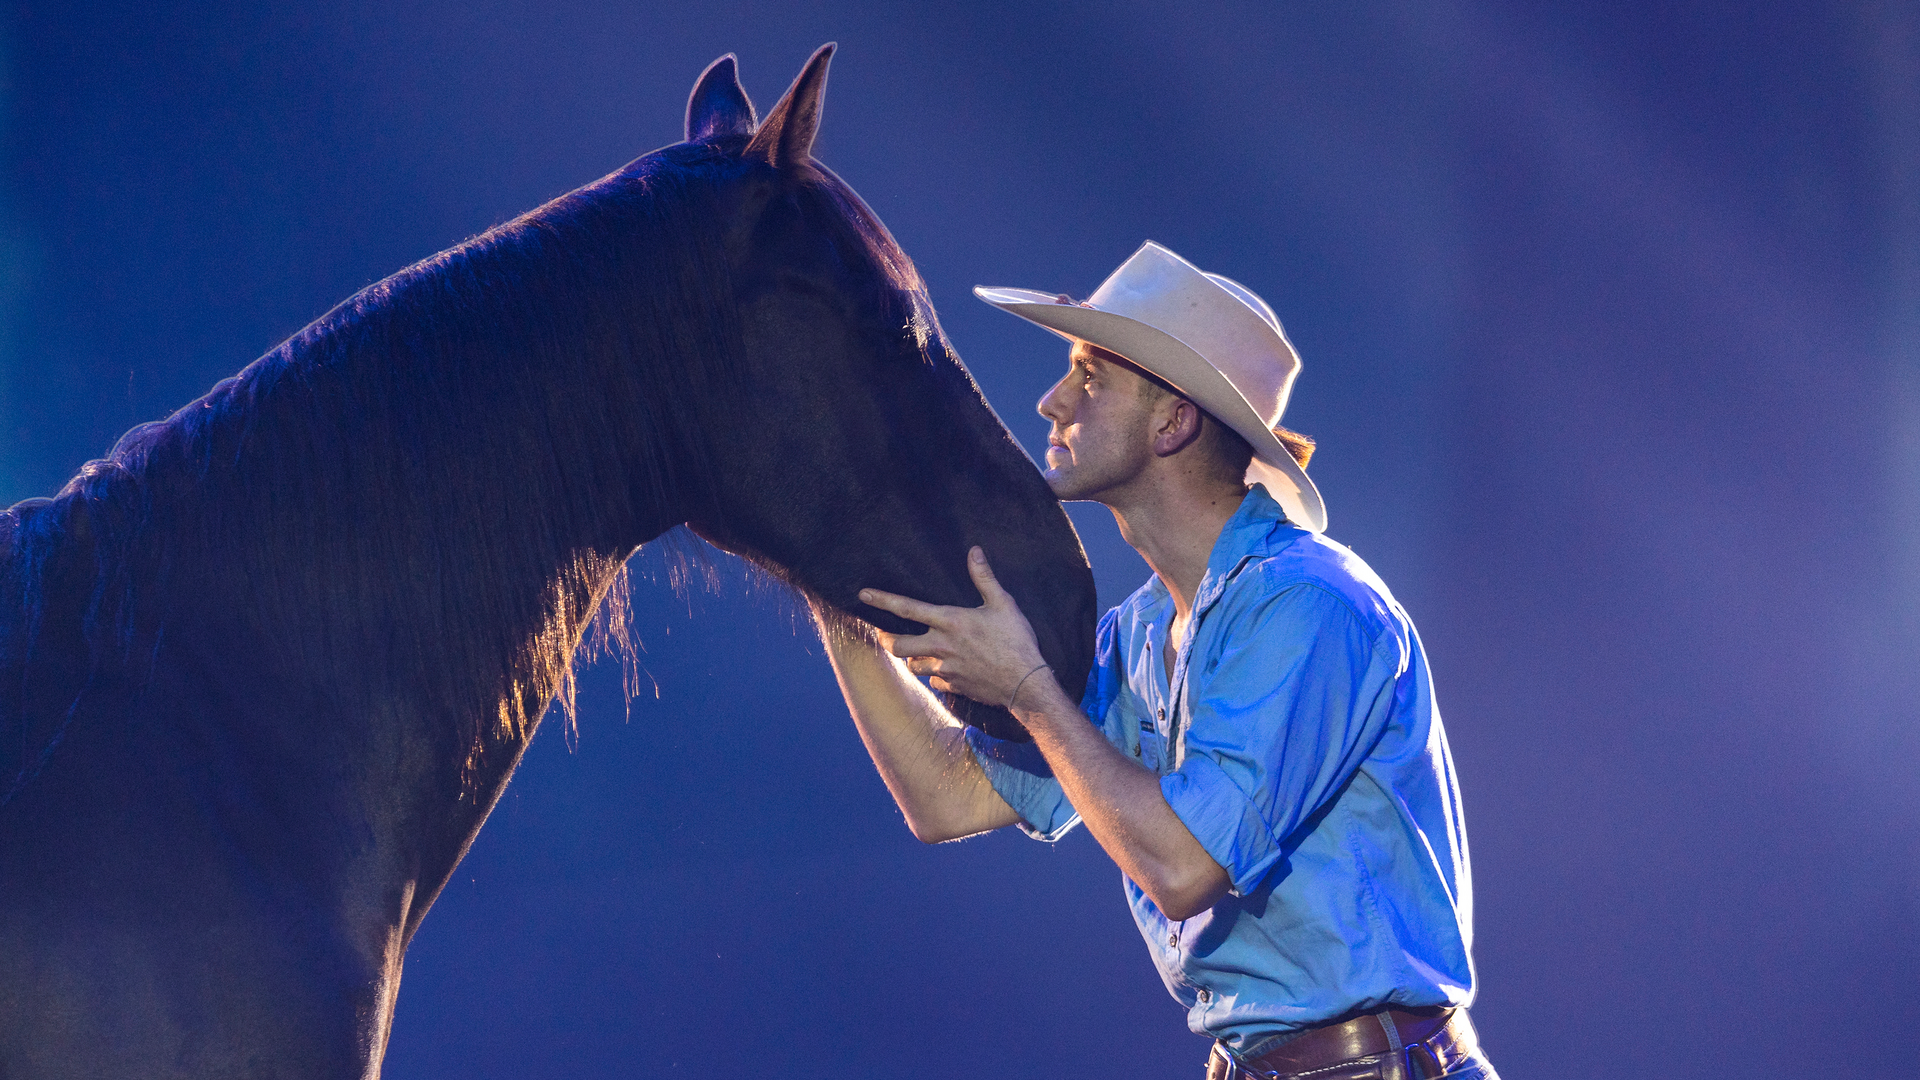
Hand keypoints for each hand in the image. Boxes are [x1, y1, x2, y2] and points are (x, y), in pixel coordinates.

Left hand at [859, 547, 1048, 709]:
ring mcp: (945, 669)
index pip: (907, 608)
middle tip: (886, 634)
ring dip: (912, 659)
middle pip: (898, 646)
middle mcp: (941, 646)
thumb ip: (984, 577)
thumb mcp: (1003, 604)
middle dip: (887, 640)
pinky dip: (936, 677)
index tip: (863, 595)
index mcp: (950, 622)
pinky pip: (935, 683)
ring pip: (913, 666)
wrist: (1025, 683)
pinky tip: (945, 671)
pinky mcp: (953, 687)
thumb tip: (974, 551)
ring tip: (919, 651)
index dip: (882, 600)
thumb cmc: (1016, 641)